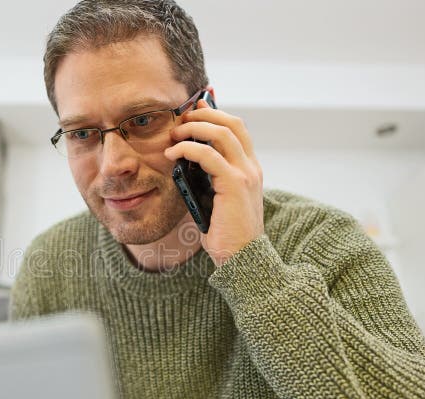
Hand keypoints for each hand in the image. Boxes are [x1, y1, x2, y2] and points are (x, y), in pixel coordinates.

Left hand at [164, 99, 264, 265]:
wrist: (241, 259)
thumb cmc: (226, 234)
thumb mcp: (216, 200)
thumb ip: (208, 180)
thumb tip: (184, 162)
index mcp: (250, 170)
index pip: (237, 130)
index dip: (215, 115)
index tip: (193, 111)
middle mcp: (252, 168)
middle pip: (231, 123)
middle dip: (204, 114)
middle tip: (180, 118)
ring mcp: (245, 175)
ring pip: (221, 133)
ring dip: (194, 128)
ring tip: (174, 135)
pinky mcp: (234, 185)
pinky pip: (208, 155)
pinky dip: (188, 149)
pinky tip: (172, 154)